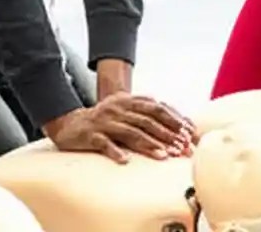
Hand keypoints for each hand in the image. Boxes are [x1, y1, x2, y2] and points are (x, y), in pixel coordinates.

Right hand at [43, 92, 197, 163]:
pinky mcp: (90, 135)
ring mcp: (104, 121)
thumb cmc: (106, 122)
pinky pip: (104, 143)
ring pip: (129, 132)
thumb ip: (149, 117)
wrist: (71, 124)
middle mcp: (118, 108)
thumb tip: (181, 128)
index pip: (156, 108)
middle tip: (181, 148)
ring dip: (148, 144)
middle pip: (146, 121)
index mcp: (129, 101)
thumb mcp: (127, 113)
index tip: (189, 134)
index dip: (174, 120)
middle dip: (167, 135)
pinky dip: (115, 151)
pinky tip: (125, 160)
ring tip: (163, 156)